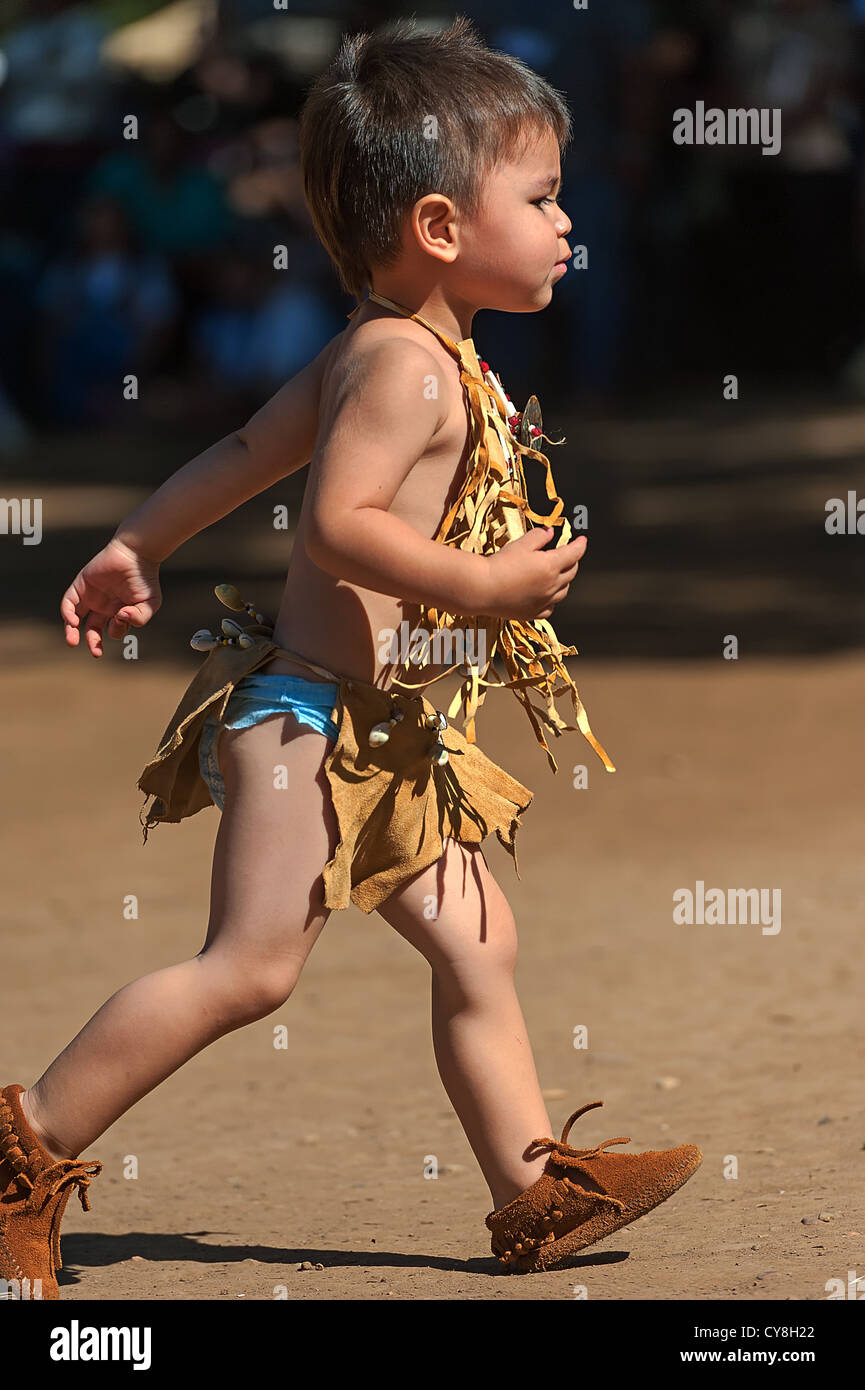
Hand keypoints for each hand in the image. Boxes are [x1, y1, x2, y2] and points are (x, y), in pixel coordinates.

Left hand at [61, 536, 162, 656]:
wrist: (135, 553)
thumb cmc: (145, 578)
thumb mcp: (150, 602)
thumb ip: (141, 618)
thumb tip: (121, 619)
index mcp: (119, 612)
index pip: (114, 630)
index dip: (117, 631)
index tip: (122, 619)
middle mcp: (103, 606)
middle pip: (93, 630)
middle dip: (93, 642)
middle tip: (96, 653)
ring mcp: (91, 596)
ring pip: (75, 618)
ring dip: (72, 632)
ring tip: (73, 642)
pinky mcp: (80, 585)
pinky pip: (69, 602)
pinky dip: (68, 613)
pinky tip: (73, 621)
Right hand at [482, 527, 586, 620]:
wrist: (482, 589)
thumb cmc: (500, 565)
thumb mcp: (521, 544)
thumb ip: (539, 536)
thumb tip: (550, 532)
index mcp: (551, 566)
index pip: (574, 553)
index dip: (580, 545)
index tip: (582, 540)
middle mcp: (551, 586)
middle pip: (571, 572)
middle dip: (573, 561)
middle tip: (568, 554)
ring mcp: (543, 601)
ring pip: (563, 591)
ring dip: (564, 580)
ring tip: (558, 573)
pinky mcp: (533, 613)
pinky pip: (550, 607)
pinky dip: (552, 600)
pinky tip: (546, 595)